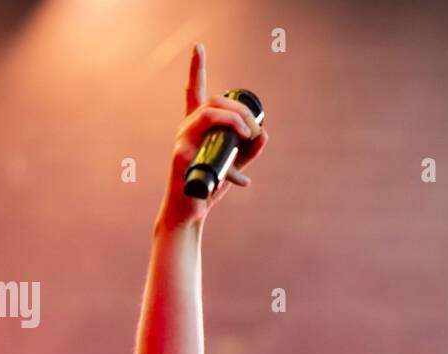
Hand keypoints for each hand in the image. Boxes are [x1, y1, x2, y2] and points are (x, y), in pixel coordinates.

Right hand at [157, 43, 268, 230]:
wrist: (190, 212)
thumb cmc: (208, 186)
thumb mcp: (235, 165)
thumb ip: (250, 149)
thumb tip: (265, 134)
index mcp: (197, 126)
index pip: (194, 91)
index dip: (196, 68)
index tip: (198, 47)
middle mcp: (187, 127)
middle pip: (214, 100)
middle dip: (240, 109)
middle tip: (255, 131)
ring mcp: (182, 138)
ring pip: (209, 112)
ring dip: (236, 119)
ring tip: (250, 136)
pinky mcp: (182, 153)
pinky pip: (206, 137)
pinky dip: (228, 140)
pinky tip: (241, 162)